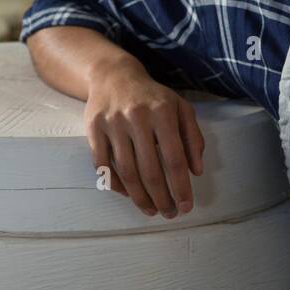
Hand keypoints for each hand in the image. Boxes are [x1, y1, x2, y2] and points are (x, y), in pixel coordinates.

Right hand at [84, 58, 204, 218]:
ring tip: (151, 210)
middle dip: (161, 198)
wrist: (113, 76)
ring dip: (140, 198)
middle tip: (168, 213)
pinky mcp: (93, 129)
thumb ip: (193, 138)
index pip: (174, 159)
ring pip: (127, 172)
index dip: (181, 187)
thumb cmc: (153, 97)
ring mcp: (113, 124)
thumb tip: (196, 171)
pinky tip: (128, 194)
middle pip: (150, 170)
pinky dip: (116, 184)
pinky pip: (103, 165)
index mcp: (162, 112)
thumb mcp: (181, 108)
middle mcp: (137, 118)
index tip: (185, 206)